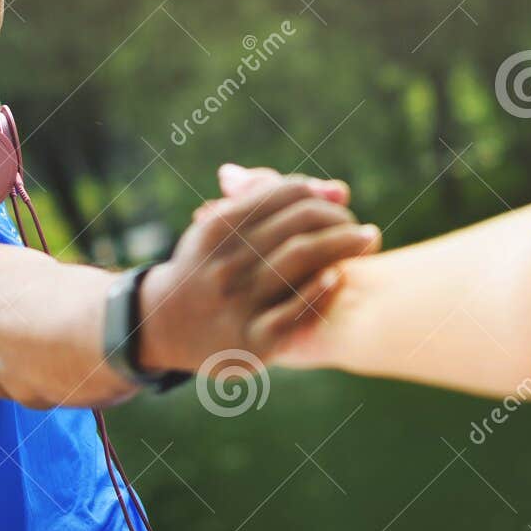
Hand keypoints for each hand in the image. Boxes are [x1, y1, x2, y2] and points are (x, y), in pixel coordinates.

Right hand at [135, 176, 379, 371]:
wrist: (162, 327)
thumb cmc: (206, 267)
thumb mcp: (221, 228)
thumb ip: (275, 203)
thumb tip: (338, 189)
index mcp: (217, 228)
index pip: (283, 194)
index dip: (319, 194)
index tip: (338, 202)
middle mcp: (225, 263)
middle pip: (298, 224)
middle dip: (339, 219)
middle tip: (359, 227)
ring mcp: (239, 302)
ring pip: (301, 259)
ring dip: (344, 244)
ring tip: (369, 240)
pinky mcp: (254, 341)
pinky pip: (299, 309)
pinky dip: (324, 289)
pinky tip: (341, 277)